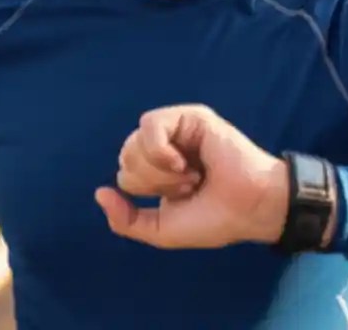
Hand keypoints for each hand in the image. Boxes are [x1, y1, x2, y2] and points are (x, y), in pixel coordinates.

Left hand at [94, 104, 289, 248]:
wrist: (249, 208)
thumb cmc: (213, 219)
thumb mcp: (160, 229)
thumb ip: (125, 219)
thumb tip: (98, 193)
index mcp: (158, 168)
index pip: (125, 172)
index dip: (146, 191)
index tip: (182, 197)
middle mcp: (166, 145)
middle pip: (126, 156)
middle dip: (151, 181)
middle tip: (187, 186)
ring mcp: (179, 128)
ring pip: (135, 143)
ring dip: (159, 170)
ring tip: (191, 175)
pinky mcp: (191, 117)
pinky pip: (151, 125)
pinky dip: (159, 150)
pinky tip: (182, 162)